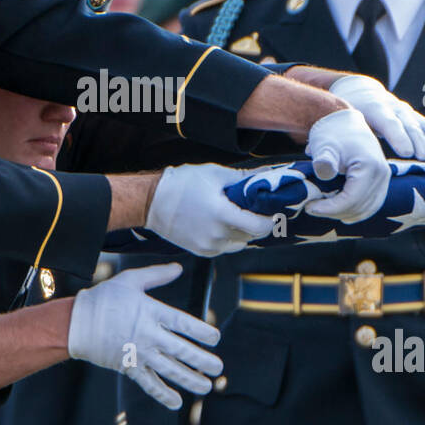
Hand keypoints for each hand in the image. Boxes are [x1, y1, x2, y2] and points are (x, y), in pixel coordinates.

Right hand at [67, 262, 222, 409]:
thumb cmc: (103, 298)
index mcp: (151, 312)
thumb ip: (156, 275)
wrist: (76, 323)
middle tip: (218, 369)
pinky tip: (176, 402)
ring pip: (169, 370)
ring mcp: (139, 353)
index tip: (216, 338)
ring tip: (206, 387)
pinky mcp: (128, 367)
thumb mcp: (130, 280)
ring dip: (190, 380)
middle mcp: (148, 335)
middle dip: (202, 361)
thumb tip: (179, 268)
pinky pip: (148, 383)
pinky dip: (162, 394)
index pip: (183, 323)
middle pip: (181, 350)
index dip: (202, 331)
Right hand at [147, 163, 274, 255]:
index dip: (270, 220)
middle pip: (251, 236)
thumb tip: (268, 175)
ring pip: (239, 244)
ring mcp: (209, 246)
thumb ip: (244, 178)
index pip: (260, 226)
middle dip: (257, 224)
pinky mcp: (201, 251)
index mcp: (223, 215)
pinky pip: (224, 248)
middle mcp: (217, 235)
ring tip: (236, 216)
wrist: (151, 201)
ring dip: (243, 232)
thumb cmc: (182, 184)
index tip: (273, 212)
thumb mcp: (215, 174)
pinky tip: (221, 224)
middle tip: (254, 210)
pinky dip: (228, 238)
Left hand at [303, 108, 390, 222]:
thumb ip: (324, 160)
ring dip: (344, 213)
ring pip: (367, 209)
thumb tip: (325, 171)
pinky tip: (338, 210)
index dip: (330, 208)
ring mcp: (384, 178)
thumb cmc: (331, 133)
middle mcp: (382, 173)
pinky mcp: (381, 181)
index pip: (351, 200)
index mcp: (370, 166)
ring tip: (324, 208)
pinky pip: (371, 204)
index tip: (310, 207)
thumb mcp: (324, 145)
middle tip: (312, 208)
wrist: (342, 121)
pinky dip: (355, 210)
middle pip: (360, 207)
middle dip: (335, 212)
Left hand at [329, 74, 424, 159]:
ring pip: (422, 124)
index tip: (406, 152)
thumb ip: (329, 142)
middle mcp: (392, 108)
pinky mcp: (413, 120)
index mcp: (371, 108)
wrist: (359, 92)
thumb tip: (318, 161)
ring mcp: (405, 113)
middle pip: (407, 124)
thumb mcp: (335, 123)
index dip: (396, 136)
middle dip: (419, 141)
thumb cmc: (343, 115)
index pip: (385, 122)